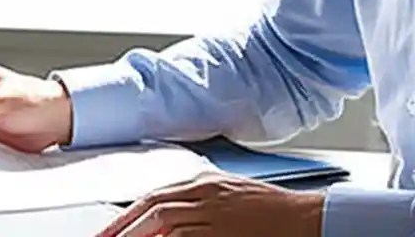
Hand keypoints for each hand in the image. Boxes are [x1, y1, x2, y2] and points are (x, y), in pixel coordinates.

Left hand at [96, 173, 324, 236]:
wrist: (306, 216)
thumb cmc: (271, 209)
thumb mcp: (228, 195)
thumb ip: (197, 203)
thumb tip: (165, 221)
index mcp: (203, 182)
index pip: (153, 197)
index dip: (126, 215)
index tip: (108, 230)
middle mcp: (205, 195)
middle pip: (152, 208)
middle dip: (122, 227)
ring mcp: (214, 214)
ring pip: (164, 223)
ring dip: (137, 236)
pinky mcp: (223, 232)